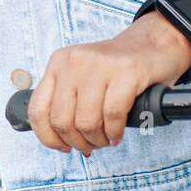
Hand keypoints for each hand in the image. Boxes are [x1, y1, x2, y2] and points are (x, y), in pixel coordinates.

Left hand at [27, 13, 190, 155]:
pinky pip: (113, 115)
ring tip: (107, 139)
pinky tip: (118, 134)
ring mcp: (100, 64)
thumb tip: (59, 141)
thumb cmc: (116, 69)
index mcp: (58, 63)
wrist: (152, 43)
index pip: (38, 109)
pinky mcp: (126, 71)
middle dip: (78, 142)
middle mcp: (74, 61)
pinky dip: (115, 132)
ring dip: (98, 140)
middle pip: (62, 121)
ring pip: (86, 122)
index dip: (48, 137)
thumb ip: (66, 101)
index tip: (63, 146)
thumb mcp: (81, 77)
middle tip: (92, 145)